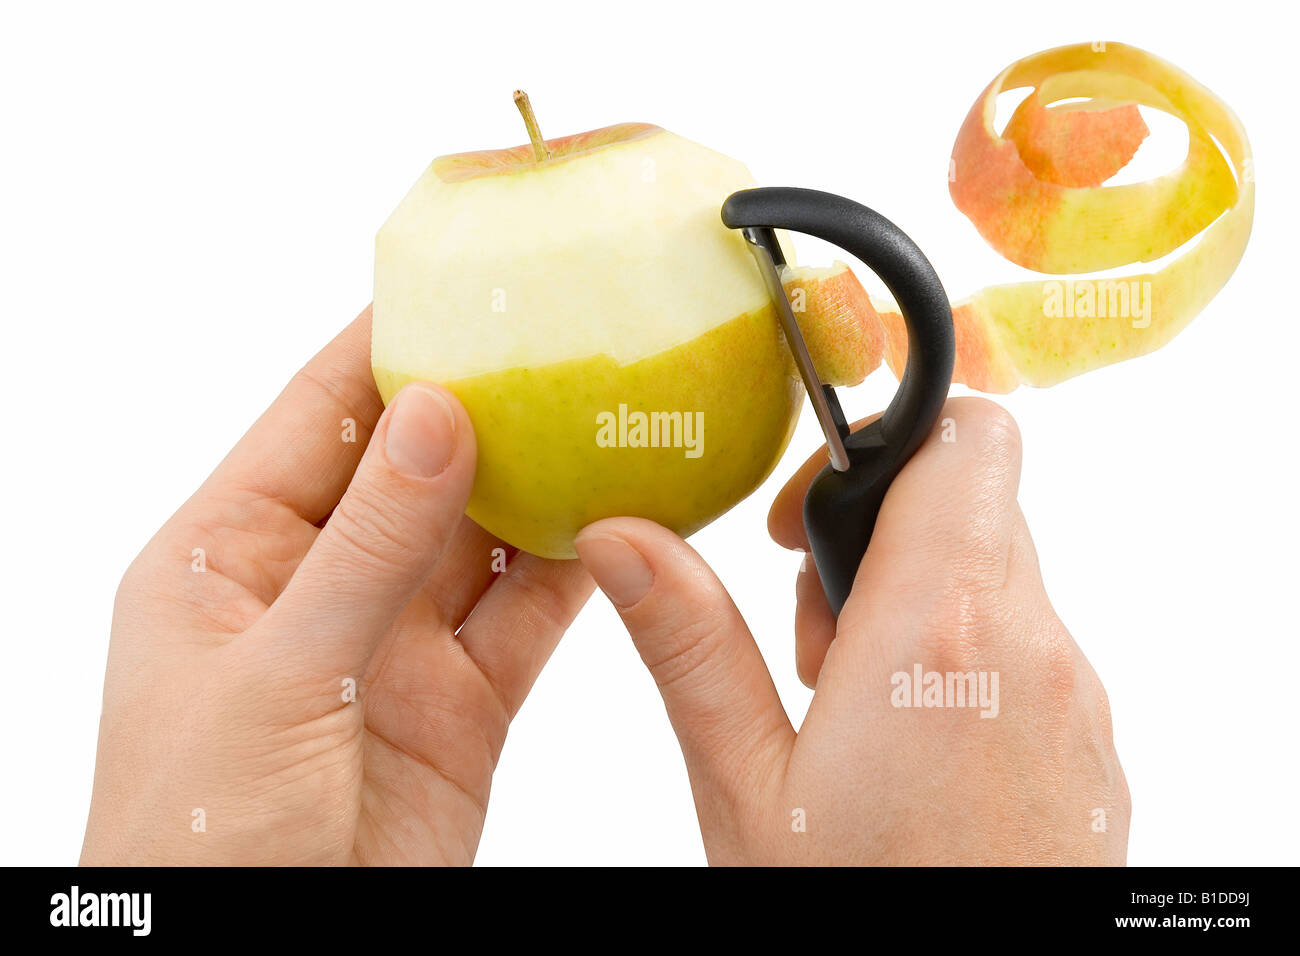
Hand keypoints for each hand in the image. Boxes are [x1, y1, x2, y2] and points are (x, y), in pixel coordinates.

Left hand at [81, 308, 592, 864]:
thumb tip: (434, 414)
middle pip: (413, 465)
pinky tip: (621, 517)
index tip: (458, 281)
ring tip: (608, 409)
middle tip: (563, 333)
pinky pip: (527, 614)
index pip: (317, 416)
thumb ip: (366, 545)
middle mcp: (320, 583)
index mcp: (234, 554)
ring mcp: (397, 641)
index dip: (385, 347)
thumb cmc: (200, 838)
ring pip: (482, 535)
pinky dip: (574, 567)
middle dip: (485, 401)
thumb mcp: (276, 673)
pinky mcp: (465, 700)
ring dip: (540, 479)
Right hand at [576, 397, 1128, 864]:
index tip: (807, 518)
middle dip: (882, 537)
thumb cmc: (854, 912)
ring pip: (1000, 579)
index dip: (882, 443)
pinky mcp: (1092, 744)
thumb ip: (688, 642)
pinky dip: (965, 661)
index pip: (963, 441)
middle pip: (971, 507)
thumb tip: (622, 537)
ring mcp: (1075, 699)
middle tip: (814, 635)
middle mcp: (1030, 648)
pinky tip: (910, 750)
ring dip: (920, 603)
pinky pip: (1029, 650)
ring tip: (851, 704)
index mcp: (935, 632)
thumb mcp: (744, 786)